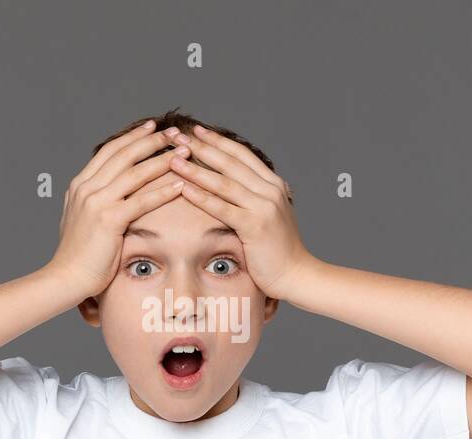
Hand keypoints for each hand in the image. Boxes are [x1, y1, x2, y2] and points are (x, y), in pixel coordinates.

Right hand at [47, 119, 190, 297]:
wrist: (66, 277)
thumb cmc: (77, 254)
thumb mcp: (80, 218)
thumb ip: (90, 201)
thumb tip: (102, 192)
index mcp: (80, 184)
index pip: (110, 150)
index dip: (133, 137)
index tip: (152, 127)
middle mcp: (86, 188)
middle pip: (124, 154)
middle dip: (152, 141)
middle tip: (175, 133)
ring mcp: (96, 202)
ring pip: (135, 173)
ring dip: (162, 160)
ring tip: (184, 153)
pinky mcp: (108, 220)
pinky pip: (141, 200)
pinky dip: (162, 191)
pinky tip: (180, 184)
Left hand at [162, 124, 316, 299]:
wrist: (297, 274)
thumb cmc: (280, 249)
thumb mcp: (272, 215)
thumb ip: (258, 197)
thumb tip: (237, 185)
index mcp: (274, 184)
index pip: (241, 155)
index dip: (218, 141)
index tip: (197, 131)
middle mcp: (270, 190)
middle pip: (230, 162)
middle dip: (202, 147)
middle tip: (178, 136)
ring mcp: (263, 207)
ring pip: (223, 182)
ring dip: (196, 168)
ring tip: (174, 158)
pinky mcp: (254, 226)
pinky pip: (222, 208)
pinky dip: (201, 196)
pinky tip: (183, 188)